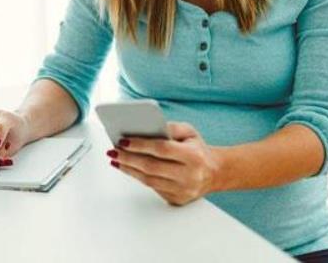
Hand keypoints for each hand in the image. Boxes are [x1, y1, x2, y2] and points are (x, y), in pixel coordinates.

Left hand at [106, 121, 222, 205]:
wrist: (214, 172)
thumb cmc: (197, 149)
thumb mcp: (189, 132)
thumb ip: (169, 127)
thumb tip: (144, 128)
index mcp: (194, 156)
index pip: (162, 149)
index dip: (140, 145)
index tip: (123, 140)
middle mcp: (190, 176)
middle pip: (151, 167)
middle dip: (128, 158)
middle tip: (113, 150)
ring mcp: (183, 191)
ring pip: (149, 180)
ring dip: (128, 169)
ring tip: (116, 158)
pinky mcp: (176, 199)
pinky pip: (152, 187)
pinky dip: (138, 176)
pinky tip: (128, 168)